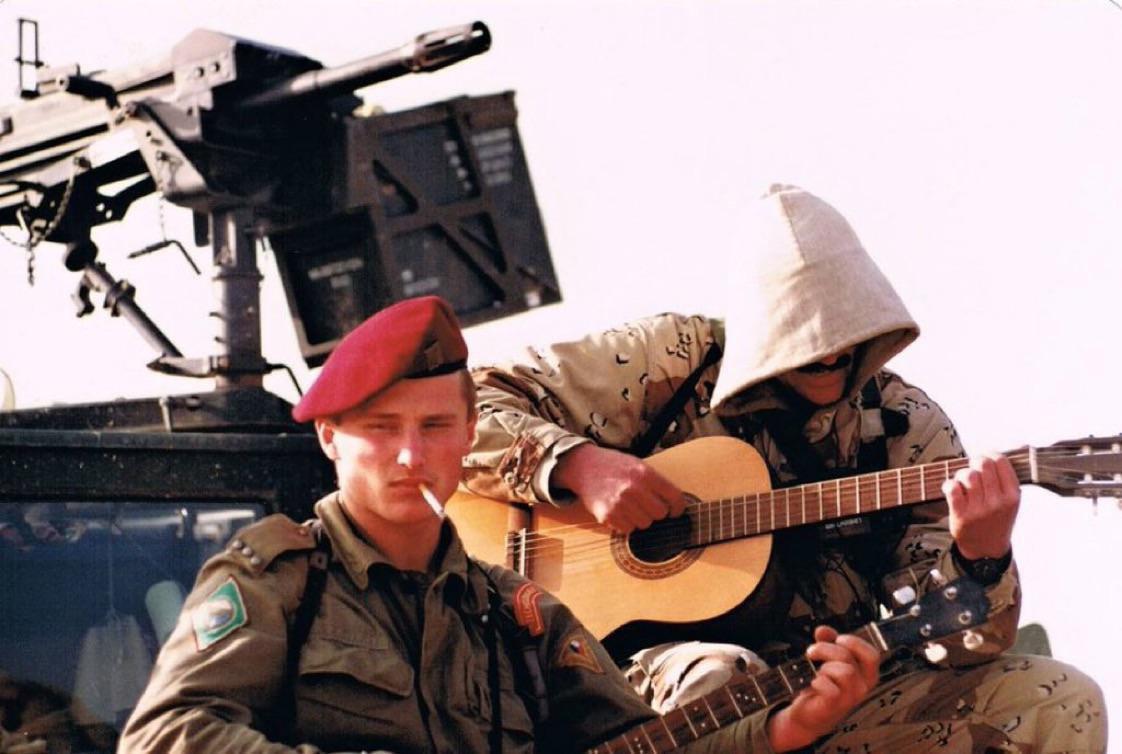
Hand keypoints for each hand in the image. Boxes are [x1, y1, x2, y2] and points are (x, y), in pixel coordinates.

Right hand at [551, 444, 685, 532]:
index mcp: (645, 474)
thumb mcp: (638, 465)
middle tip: (648, 505)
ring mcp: (620, 503)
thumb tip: (675, 505)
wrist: (584, 466)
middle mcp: (634, 488)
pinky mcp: (608, 515)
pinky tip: (620, 510)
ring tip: (631, 505)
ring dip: (641, 518)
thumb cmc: (614, 466)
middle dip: (657, 511)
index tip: (675, 511)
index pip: (674, 497)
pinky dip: (626, 523)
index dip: (678, 507)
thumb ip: (656, 482)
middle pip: (660, 514)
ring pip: (645, 524)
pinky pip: (628, 529)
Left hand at [766, 626, 880, 751]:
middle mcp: (862, 687)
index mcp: (865, 674)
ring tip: (817, 672)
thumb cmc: (823, 687)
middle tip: (813, 651)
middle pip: (849, 658)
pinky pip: (830, 688)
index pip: (872, 655)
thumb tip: (823, 630)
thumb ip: (828, 643)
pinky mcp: (835, 707)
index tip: (838, 638)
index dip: (855, 642)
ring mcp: (850, 698)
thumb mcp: (828, 661)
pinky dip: (818, 682)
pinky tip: (814, 684)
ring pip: (844, 672)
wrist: (809, 714)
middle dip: (827, 649)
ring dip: (824, 667)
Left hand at [941, 452, 1019, 559]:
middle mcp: (997, 502)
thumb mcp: (1011, 501)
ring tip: (963, 482)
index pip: (1001, 462)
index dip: (990, 454)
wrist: (986, 550)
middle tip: (973, 467)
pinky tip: (952, 489)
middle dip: (975, 462)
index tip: (985, 457)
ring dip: (962, 474)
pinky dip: (949, 484)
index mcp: (1013, 496)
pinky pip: (952, 488)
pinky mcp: (961, 515)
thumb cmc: (997, 520)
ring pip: (968, 475)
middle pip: (983, 465)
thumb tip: (1002, 449)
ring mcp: (979, 509)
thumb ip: (1006, 479)